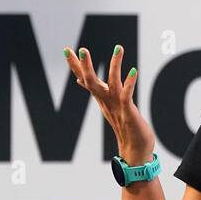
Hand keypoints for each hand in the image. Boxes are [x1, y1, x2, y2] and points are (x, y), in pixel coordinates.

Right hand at [64, 44, 155, 164]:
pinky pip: (128, 95)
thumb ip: (97, 92)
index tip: (66, 50)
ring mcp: (117, 106)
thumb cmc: (124, 126)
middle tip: (80, 49)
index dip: (76, 66)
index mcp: (101, 98)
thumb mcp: (108, 106)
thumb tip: (80, 81)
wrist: (134, 151)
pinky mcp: (128, 112)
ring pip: (112, 83)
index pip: (85, 80)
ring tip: (118, 48)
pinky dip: (130, 83)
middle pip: (92, 82)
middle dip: (86, 66)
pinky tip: (134, 70)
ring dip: (115, 65)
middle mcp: (106, 101)